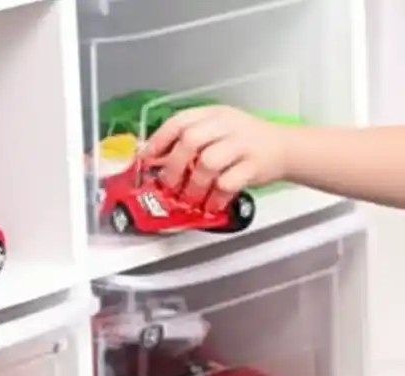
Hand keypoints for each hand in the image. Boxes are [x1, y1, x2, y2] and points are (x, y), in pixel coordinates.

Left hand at [141, 106, 290, 212]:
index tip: (147, 158)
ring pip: (208, 162)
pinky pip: (228, 183)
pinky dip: (215, 197)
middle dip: (173, 166)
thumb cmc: (243, 143)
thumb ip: (188, 141)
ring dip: (193, 185)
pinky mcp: (255, 165)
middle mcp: (227, 125)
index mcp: (213, 114)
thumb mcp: (217, 131)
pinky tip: (211, 203)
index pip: (180, 120)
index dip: (159, 140)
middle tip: (168, 184)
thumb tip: (153, 158)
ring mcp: (243, 144)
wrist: (285, 148)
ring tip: (190, 198)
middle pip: (191, 140)